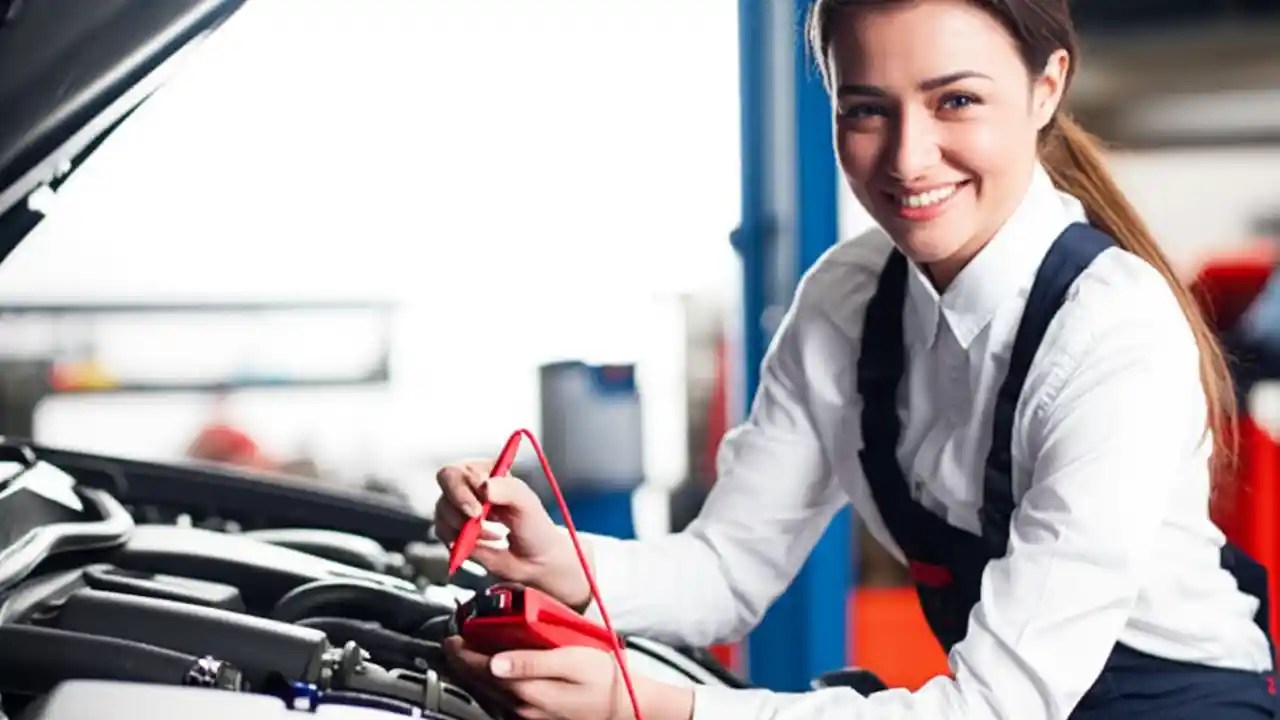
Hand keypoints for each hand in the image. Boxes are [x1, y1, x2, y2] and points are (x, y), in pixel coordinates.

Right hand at [434, 460, 589, 609]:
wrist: (533, 560)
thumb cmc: (533, 526)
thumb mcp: (527, 503)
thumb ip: (507, 490)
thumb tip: (484, 486)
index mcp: (485, 471)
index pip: (461, 470)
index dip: (467, 485)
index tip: (484, 499)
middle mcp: (468, 486)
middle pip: (445, 482)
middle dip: (459, 501)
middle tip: (476, 516)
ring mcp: (458, 508)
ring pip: (442, 510)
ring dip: (464, 525)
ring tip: (492, 533)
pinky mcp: (453, 531)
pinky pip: (443, 533)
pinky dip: (461, 541)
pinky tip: (483, 542)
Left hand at [442, 636, 693, 719]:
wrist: (624, 707)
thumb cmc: (604, 680)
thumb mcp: (572, 660)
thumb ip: (531, 660)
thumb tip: (495, 661)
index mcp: (527, 689)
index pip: (481, 669)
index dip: (462, 652)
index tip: (451, 637)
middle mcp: (522, 707)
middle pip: (479, 683)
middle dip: (462, 662)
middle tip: (452, 642)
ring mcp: (527, 716)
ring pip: (487, 694)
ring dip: (472, 675)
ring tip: (464, 656)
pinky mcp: (534, 718)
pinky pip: (500, 703)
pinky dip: (488, 687)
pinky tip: (490, 676)